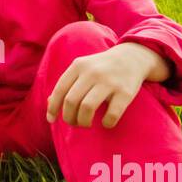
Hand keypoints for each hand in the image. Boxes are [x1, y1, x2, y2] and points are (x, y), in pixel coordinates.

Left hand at [46, 43, 160, 128]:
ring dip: (83, 122)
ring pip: (87, 108)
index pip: (60, 89)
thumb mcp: (82, 68)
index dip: (52, 107)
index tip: (51, 120)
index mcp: (78, 66)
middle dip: (69, 118)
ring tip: (86, 124)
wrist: (132, 57)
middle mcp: (92, 72)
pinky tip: (106, 122)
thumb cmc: (101, 67)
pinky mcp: (125, 92)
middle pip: (71, 101)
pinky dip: (106, 123)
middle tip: (74, 123)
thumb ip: (67, 83)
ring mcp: (109, 82)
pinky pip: (112, 114)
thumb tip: (49, 103)